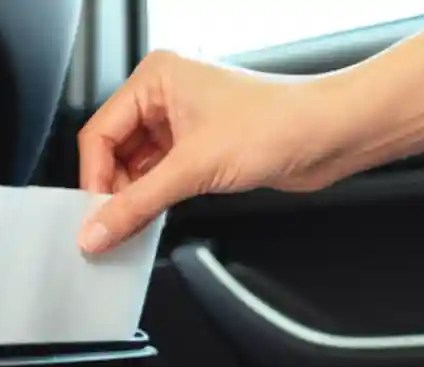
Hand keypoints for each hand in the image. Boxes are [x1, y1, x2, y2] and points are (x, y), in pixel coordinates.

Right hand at [77, 50, 341, 252]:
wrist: (331, 135)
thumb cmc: (279, 123)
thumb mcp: (193, 169)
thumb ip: (136, 205)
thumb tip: (95, 231)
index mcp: (156, 78)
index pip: (100, 134)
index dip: (93, 179)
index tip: (93, 218)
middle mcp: (165, 96)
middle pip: (113, 153)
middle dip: (112, 192)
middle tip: (109, 228)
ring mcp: (181, 122)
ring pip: (134, 169)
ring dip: (133, 199)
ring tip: (131, 227)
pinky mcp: (198, 148)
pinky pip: (158, 178)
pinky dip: (152, 200)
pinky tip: (151, 219)